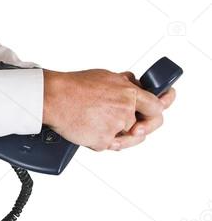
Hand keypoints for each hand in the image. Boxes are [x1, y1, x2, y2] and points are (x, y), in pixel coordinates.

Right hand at [42, 67, 174, 151]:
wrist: (54, 99)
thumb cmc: (74, 86)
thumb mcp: (106, 76)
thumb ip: (125, 84)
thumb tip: (135, 84)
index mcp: (129, 93)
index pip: (156, 104)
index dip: (163, 105)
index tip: (166, 102)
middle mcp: (126, 111)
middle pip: (146, 126)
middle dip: (143, 127)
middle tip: (138, 127)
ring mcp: (115, 128)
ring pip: (127, 137)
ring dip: (121, 134)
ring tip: (103, 124)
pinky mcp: (104, 142)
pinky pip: (111, 145)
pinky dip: (104, 139)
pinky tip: (94, 130)